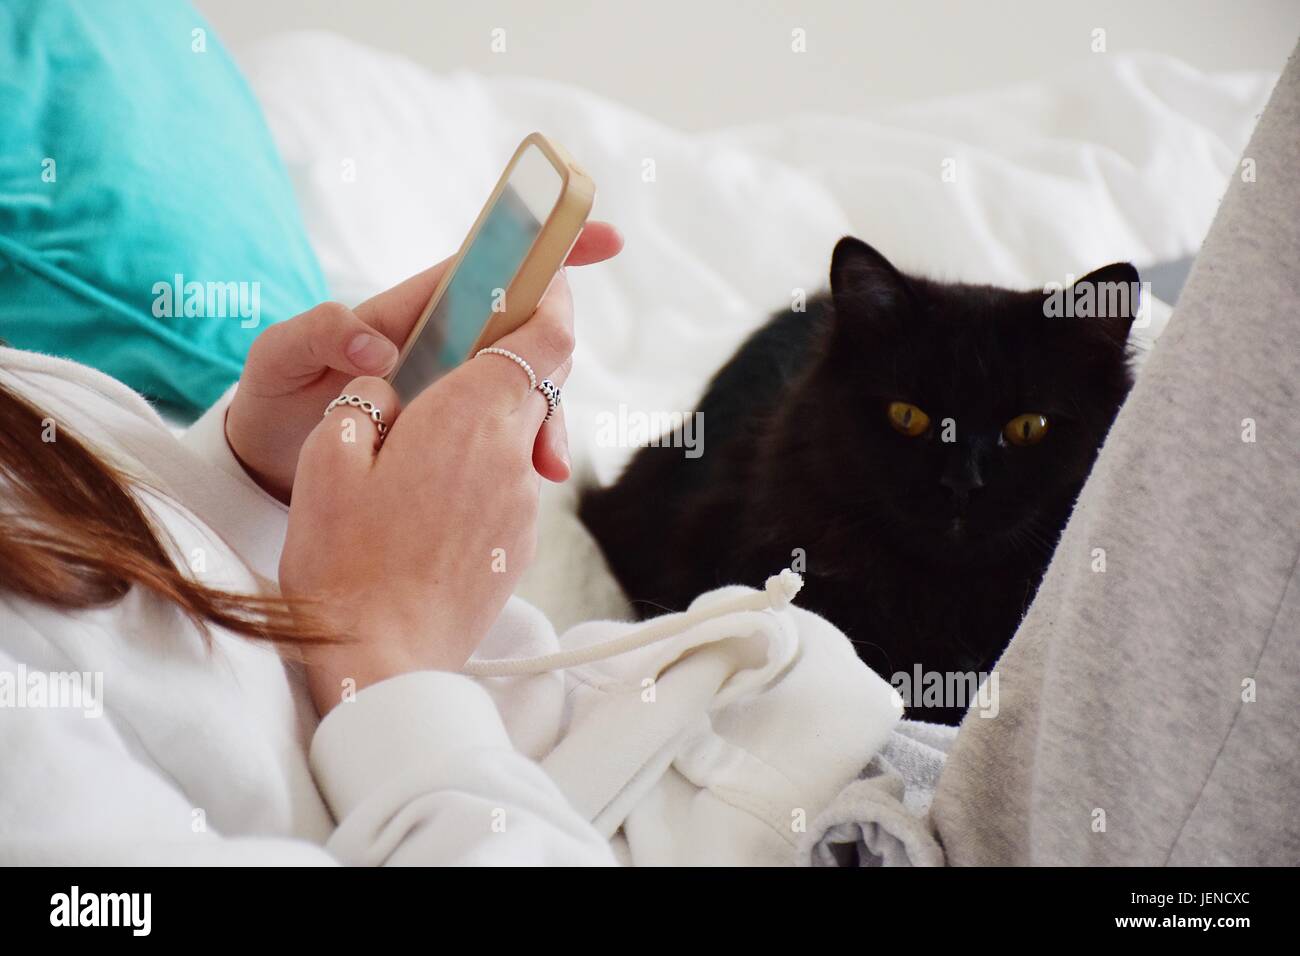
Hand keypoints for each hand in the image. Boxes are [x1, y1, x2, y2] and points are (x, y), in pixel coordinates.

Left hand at [226, 222, 622, 499]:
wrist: (265, 466)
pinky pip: (508, 426)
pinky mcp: (455, 428)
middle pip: (524, 330)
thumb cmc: (273, 399)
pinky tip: (537, 473)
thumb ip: (321, 333)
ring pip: (524, 383)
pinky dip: (531, 445)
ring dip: (548, 413)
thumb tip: (379, 344)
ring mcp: (453, 387)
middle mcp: (444, 343)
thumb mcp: (280, 357)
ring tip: (546, 459)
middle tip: (548, 400)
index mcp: (412, 311)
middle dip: (555, 354)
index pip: (488, 266)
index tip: (601, 237)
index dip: (543, 247)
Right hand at [281, 274, 577, 714]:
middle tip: (457, 359)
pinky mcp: (520, 546)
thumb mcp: (328, 460)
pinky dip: (483, 472)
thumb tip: (388, 386)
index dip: (554, 296)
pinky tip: (431, 499)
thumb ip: (365, 401)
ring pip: (521, 436)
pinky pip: (509, 484)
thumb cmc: (344, 563)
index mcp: (471, 417)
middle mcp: (513, 456)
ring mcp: (524, 506)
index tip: (546, 277)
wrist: (381, 664)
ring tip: (422, 444)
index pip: (547, 334)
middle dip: (510, 359)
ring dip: (488, 422)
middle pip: (540, 382)